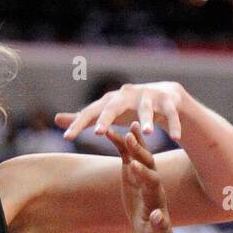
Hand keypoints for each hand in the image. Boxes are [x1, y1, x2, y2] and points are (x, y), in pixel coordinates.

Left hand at [56, 82, 183, 143]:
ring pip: (146, 109)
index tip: (67, 138)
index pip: (90, 112)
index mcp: (110, 100)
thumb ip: (84, 118)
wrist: (163, 95)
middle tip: (99, 133)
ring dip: (147, 120)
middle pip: (114, 106)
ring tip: (147, 133)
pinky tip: (176, 138)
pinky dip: (174, 125)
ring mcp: (149, 96)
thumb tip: (56, 119)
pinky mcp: (169, 101)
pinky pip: (171, 114)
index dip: (78, 124)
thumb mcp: (106, 113)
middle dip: (107, 118)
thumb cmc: (128, 108)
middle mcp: (127, 95)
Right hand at [108, 125, 173, 232]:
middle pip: (148, 163)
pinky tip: (110, 130)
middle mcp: (152, 181)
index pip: (152, 182)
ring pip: (139, 154)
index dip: (144, 174)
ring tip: (129, 126)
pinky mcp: (133, 171)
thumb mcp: (155, 232)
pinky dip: (120, 142)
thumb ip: (157, 225)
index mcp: (156, 196)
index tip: (134, 166)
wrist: (151, 228)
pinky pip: (126, 154)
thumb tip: (158, 218)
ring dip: (134, 140)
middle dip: (140, 151)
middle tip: (131, 138)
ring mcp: (142, 173)